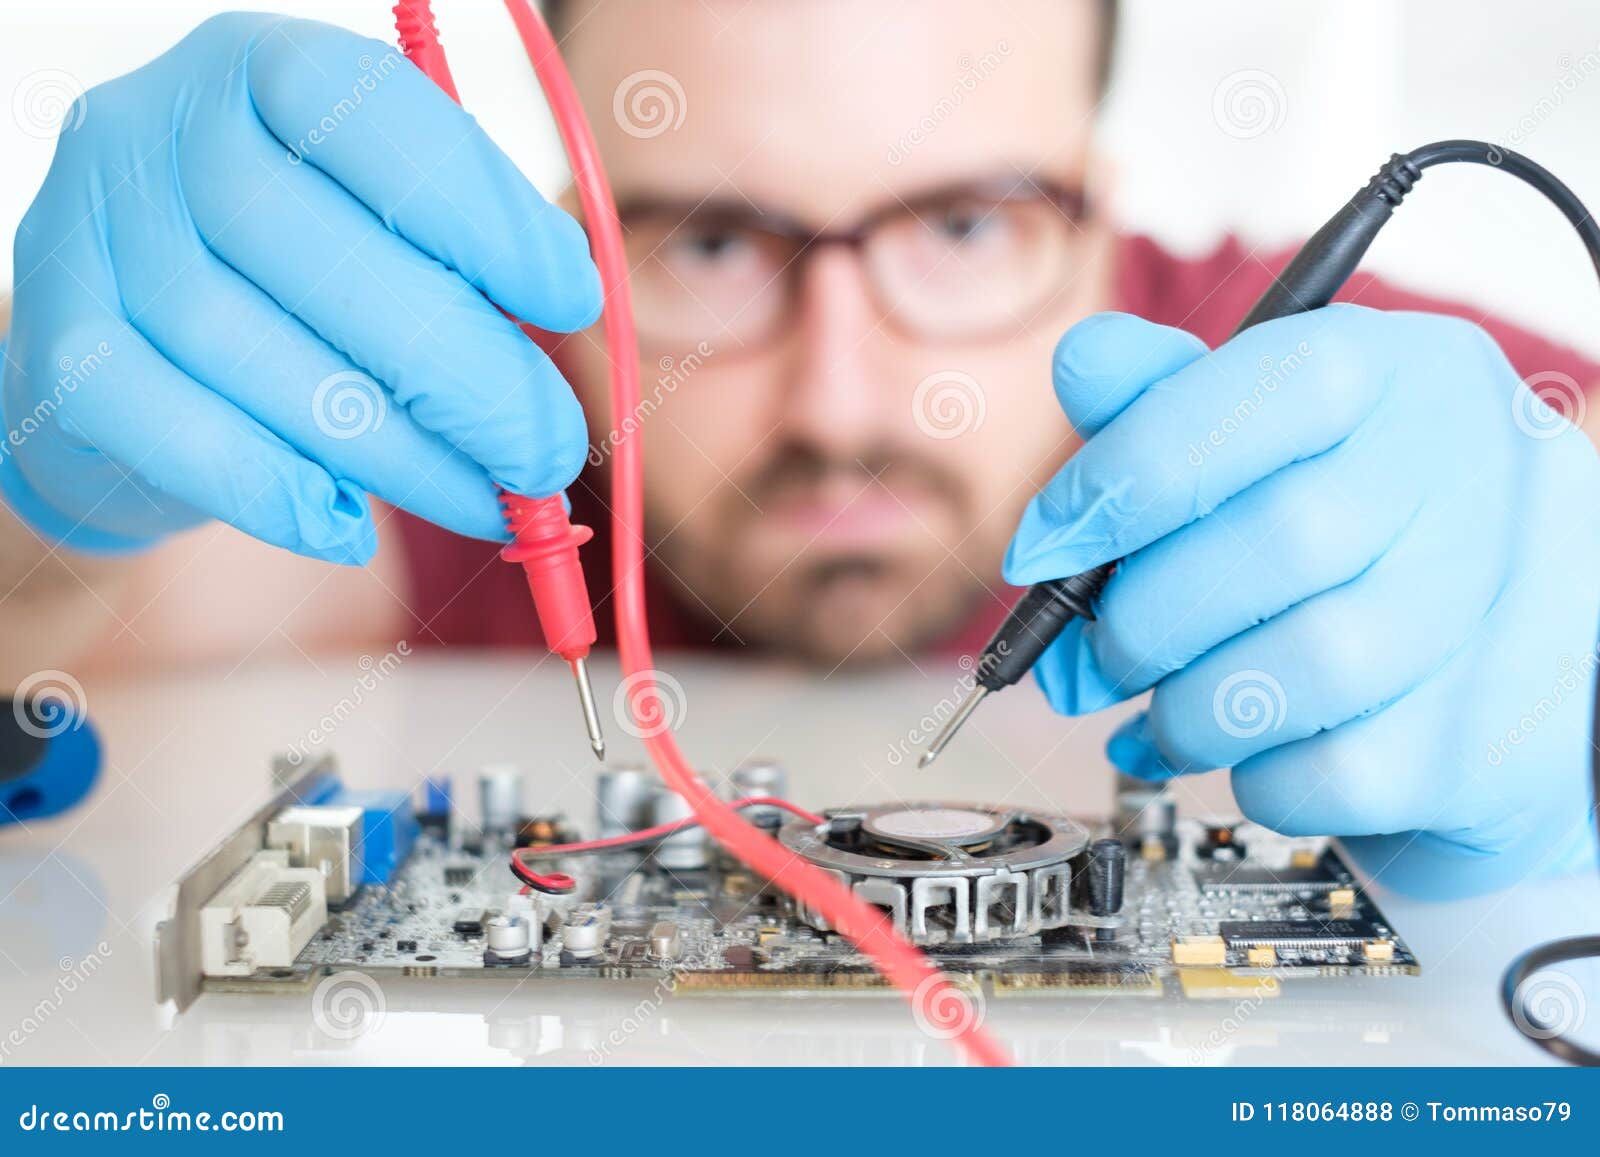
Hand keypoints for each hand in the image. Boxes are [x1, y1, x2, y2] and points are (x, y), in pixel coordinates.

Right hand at [1, 14, 599, 560]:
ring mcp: (88, 234)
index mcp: (261, 72)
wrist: (129, 357)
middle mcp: (159, 129)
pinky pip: (174, 431)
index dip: (486, 217)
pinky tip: (349, 528)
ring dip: (396, 454)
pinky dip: (272, 491)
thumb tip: (576, 309)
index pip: (378, 121)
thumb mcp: (375, 227)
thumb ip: (460, 252)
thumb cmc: (289, 283)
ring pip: (258, 357)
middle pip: (324, 258)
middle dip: (464, 374)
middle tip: (546, 453)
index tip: (574, 301)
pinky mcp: (57, 351)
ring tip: (485, 501)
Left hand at [1005, 307, 1599, 895]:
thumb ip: (1165, 398)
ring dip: (1190, 710)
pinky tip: (1249, 754)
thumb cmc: (1361, 522)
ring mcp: (1494, 605)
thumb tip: (1084, 364)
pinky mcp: (1487, 733)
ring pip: (1311, 670)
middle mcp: (1462, 469)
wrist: (1523, 638)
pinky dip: (1259, 778)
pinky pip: (1340, 775)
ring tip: (1164, 713)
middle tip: (1094, 655)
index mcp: (1393, 370)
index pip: (1255, 393)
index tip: (1044, 547)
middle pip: (1278, 542)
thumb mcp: (1271, 432)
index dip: (1123, 477)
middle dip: (1143, 619)